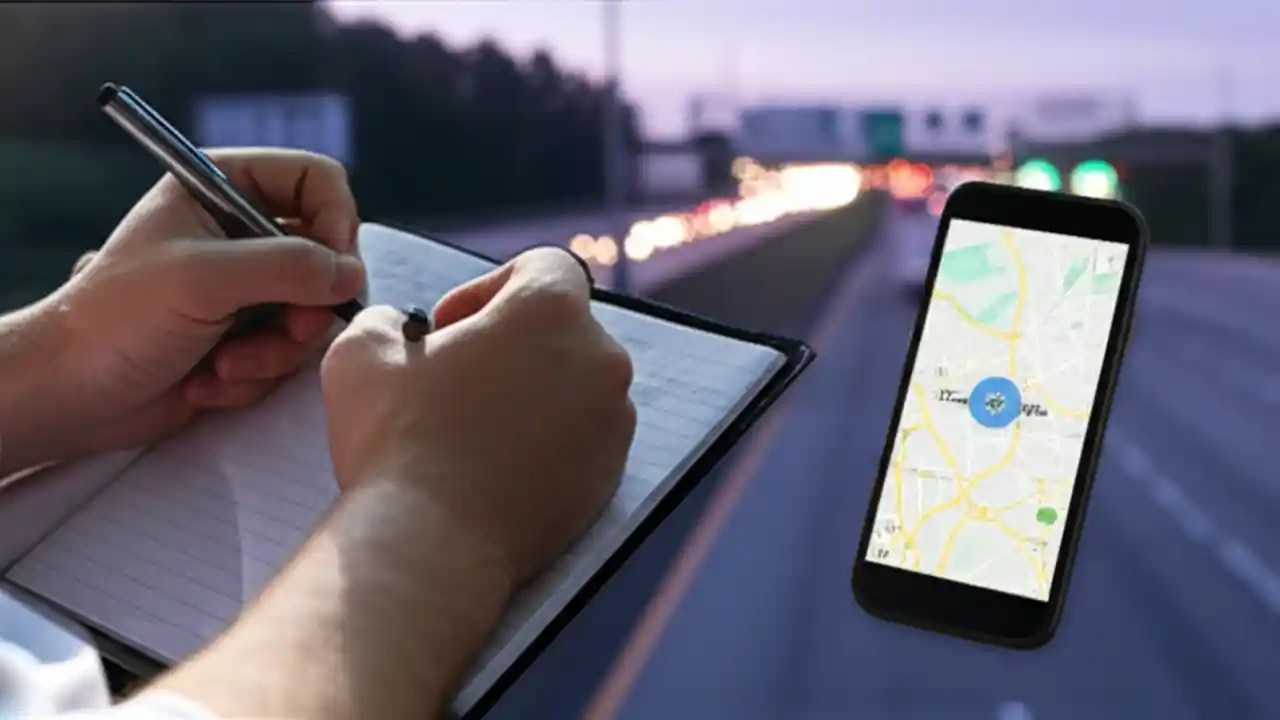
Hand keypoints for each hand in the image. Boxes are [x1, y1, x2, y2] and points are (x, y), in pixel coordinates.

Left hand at [8, 149, 362, 469]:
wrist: (72, 392)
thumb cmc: (119, 319)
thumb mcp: (203, 277)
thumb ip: (286, 266)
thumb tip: (352, 275)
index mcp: (222, 188)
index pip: (315, 179)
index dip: (337, 219)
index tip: (336, 268)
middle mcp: (241, 233)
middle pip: (326, 253)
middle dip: (306, 304)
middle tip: (285, 329)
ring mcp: (247, 287)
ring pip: (312, 311)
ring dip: (276, 350)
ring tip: (226, 366)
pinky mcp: (247, 336)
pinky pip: (290, 351)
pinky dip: (256, 374)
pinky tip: (207, 382)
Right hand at [320, 248, 636, 585]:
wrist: (431, 546)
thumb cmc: (396, 440)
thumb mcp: (362, 350)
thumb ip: (389, 318)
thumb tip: (402, 329)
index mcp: (552, 311)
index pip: (543, 267)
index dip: (491, 286)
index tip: (451, 328)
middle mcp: (601, 359)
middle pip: (561, 329)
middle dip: (511, 344)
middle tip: (456, 379)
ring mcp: (613, 423)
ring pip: (575, 385)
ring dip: (531, 394)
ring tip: (472, 428)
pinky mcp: (610, 476)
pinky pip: (582, 440)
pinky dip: (547, 442)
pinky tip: (495, 466)